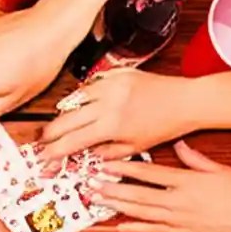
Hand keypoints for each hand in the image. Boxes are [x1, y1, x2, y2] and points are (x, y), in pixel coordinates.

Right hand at [40, 70, 201, 160]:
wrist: (186, 101)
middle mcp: (107, 103)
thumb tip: (85, 156)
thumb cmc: (166, 125)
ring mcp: (110, 85)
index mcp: (111, 125)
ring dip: (65, 112)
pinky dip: (82, 95)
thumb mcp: (136, 147)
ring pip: (74, 98)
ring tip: (62, 122)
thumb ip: (106, 153)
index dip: (54, 151)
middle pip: (65, 119)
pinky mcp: (116, 73)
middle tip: (45, 141)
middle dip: (51, 133)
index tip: (45, 158)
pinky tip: (82, 103)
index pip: (72, 141)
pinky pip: (89, 84)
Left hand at [95, 140, 230, 231]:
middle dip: (111, 188)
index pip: (149, 173)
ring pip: (141, 213)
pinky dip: (135, 229)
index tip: (105, 164)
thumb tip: (179, 144)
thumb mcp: (222, 170)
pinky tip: (119, 227)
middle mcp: (179, 202)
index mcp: (188, 182)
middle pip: (137, 194)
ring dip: (116, 207)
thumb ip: (196, 158)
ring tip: (97, 201)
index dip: (124, 168)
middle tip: (89, 183)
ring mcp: (179, 221)